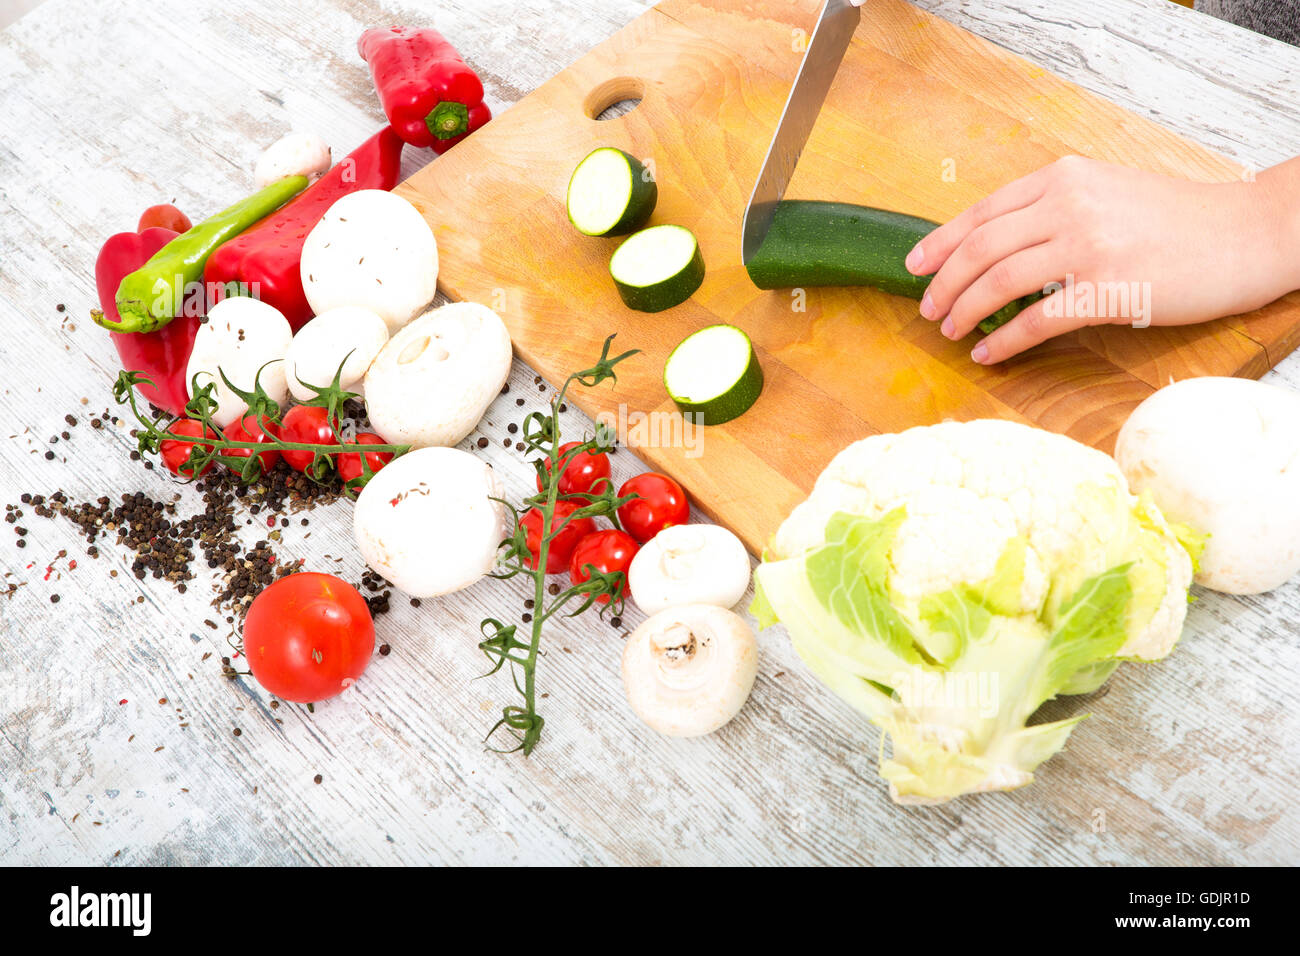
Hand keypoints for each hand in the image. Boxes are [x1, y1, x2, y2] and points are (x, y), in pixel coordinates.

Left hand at [905, 155, 1299, 363]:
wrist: (1244, 234)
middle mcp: (1068, 205)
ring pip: (999, 283)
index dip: (940, 243)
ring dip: (965, 312)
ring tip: (951, 331)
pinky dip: (1004, 341)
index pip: (982, 212)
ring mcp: (1087, 246)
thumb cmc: (1173, 219)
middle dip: (943, 284)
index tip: (914, 267)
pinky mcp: (1108, 289)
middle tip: (928, 311)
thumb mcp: (1104, 191)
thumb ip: (1051, 208)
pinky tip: (988, 353)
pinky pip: (1036, 321)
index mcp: (1062, 178)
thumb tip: (992, 246)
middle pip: (980, 249)